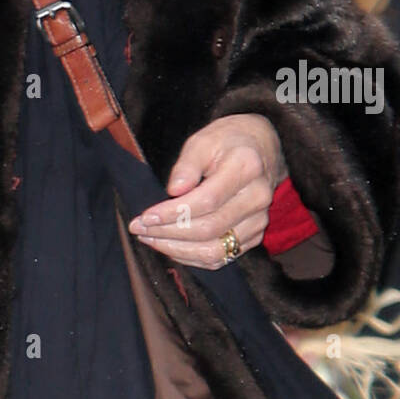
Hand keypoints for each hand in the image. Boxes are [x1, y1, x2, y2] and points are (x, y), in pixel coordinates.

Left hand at [127, 114, 286, 269]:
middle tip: (139, 228)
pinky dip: (192, 258)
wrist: (260, 149)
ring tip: (150, 239)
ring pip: (215, 251)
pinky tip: (170, 247)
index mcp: (246, 168)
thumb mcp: (202, 140)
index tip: (146, 216)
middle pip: (209, 228)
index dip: (174, 212)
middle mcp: (257, 198)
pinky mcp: (255, 236)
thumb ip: (187, 165)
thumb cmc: (225, 142)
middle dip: (168, 233)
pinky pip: (221, 257)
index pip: (207, 200)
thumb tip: (174, 191)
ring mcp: (259, 220)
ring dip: (177, 250)